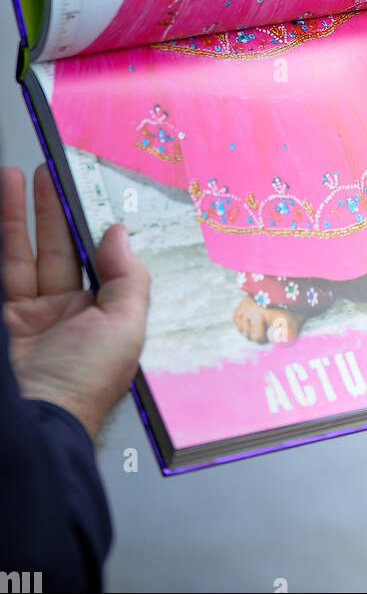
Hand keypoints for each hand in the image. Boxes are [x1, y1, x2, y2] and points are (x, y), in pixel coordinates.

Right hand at [2, 165, 149, 442]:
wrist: (35, 421)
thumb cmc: (84, 385)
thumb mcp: (125, 326)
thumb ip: (127, 276)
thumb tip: (118, 233)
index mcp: (98, 318)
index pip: (91, 260)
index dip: (83, 226)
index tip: (76, 193)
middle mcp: (61, 315)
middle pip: (53, 249)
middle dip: (47, 210)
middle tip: (42, 173)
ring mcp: (25, 318)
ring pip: (20, 255)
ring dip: (14, 215)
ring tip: (10, 177)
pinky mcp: (0, 320)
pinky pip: (1, 272)